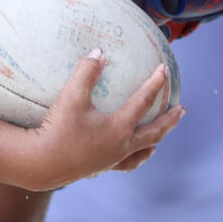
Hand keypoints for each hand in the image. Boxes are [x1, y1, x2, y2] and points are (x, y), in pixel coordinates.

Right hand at [22, 51, 182, 188]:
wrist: (41, 164)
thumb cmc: (57, 129)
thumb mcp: (71, 96)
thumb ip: (86, 72)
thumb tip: (98, 52)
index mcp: (119, 127)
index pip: (144, 101)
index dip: (155, 83)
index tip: (165, 69)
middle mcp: (121, 145)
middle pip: (154, 132)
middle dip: (169, 120)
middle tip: (181, 110)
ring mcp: (112, 159)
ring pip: (141, 151)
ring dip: (153, 142)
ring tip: (159, 140)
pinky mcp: (99, 168)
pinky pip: (123, 165)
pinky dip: (132, 160)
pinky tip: (129, 158)